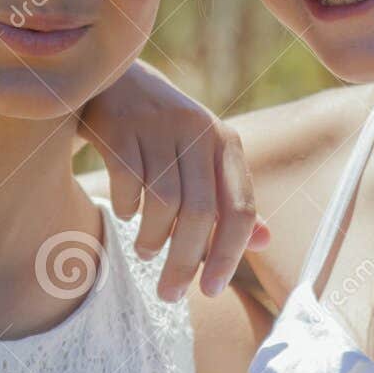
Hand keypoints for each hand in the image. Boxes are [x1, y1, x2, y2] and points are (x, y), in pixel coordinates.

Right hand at [78, 61, 268, 300]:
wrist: (109, 78)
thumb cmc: (162, 132)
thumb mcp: (203, 157)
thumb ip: (229, 198)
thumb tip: (264, 241)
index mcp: (226, 142)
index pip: (240, 207)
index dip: (229, 255)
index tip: (212, 291)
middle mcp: (198, 130)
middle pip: (200, 213)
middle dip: (185, 262)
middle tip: (170, 294)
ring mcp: (158, 125)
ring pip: (163, 202)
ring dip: (153, 239)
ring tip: (146, 251)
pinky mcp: (119, 124)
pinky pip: (127, 183)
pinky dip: (125, 208)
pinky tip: (123, 214)